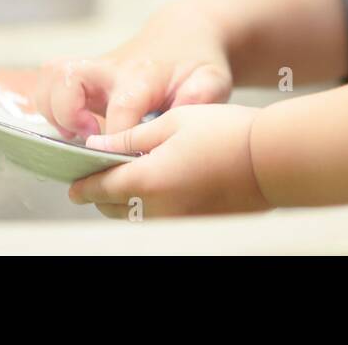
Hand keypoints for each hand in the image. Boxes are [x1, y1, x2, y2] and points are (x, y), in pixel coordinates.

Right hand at [35, 0, 234, 138]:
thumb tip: (184, 111)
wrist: (182, 36)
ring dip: (53, 109)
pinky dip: (48, 105)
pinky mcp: (82, 75)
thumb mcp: (212, 79)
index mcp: (143, 75)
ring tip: (77, 133)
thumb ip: (202, 96)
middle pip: (68, 76)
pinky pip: (48, 81)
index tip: (123, 161)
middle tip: (88, 136)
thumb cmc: (196, 64)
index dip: (116, 139)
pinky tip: (71, 127)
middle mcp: (112, 69)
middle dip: (68, 112)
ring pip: (51, 76)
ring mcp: (93, 69)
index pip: (121, 106)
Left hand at [70, 103, 271, 217]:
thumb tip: (97, 146)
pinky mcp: (198, 225)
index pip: (99, 188)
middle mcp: (159, 210)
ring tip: (127, 177)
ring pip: (136, 216)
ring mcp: (180, 222)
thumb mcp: (174, 122)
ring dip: (125, 200)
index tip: (72, 182)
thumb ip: (130, 137)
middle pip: (114, 208)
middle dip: (101, 193)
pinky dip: (151, 206)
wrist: (274, 159)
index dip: (82, 185)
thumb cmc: (227, 132)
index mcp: (148, 180)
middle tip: (96, 176)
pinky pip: (161, 219)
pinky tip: (160, 184)